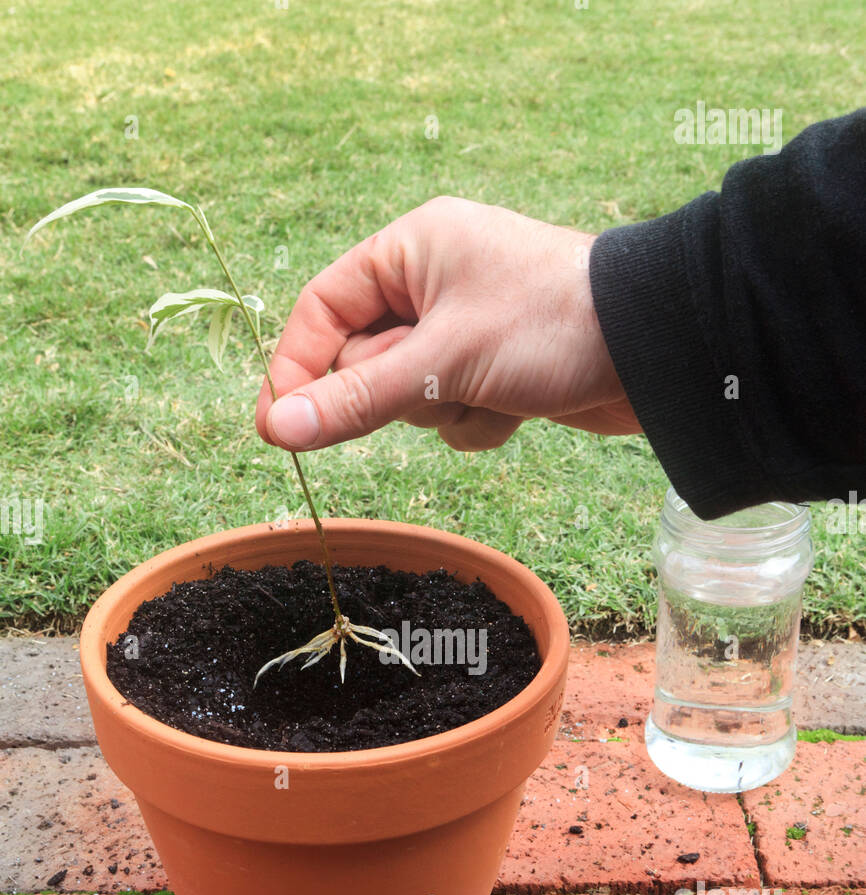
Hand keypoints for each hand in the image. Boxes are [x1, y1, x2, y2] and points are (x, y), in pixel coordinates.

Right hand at [256, 196, 640, 453]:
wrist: (656, 350)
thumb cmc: (550, 326)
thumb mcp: (442, 363)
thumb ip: (356, 400)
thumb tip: (277, 428)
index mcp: (412, 251)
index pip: (322, 311)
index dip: (297, 369)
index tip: (278, 428)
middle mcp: (433, 285)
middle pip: (362, 362)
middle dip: (398, 391)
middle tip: (438, 386)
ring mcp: (464, 331)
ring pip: (407, 397)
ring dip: (443, 411)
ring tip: (491, 389)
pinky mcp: (494, 371)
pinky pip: (452, 415)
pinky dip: (477, 422)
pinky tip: (518, 408)